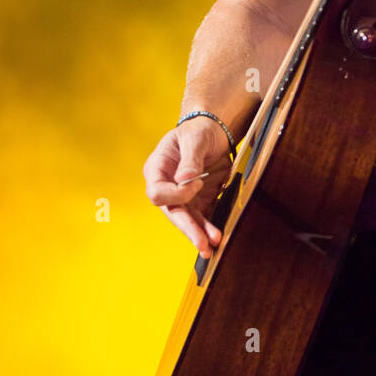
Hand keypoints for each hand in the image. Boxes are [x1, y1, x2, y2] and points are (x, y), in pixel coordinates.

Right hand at [143, 120, 233, 258]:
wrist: (213, 131)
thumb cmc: (198, 130)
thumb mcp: (194, 139)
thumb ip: (190, 158)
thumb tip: (185, 179)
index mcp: (157, 169)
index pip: (158, 193)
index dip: (177, 193)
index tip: (197, 183)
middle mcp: (167, 186)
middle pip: (173, 213)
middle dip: (188, 228)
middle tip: (202, 244)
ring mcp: (183, 196)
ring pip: (188, 219)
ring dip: (201, 233)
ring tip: (213, 245)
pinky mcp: (199, 200)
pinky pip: (203, 216)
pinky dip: (210, 227)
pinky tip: (218, 236)